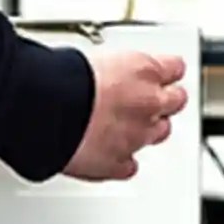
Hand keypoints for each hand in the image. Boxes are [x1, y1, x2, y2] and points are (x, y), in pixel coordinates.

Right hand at [63, 52, 187, 181]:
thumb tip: (103, 69)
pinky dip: (121, 161)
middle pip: (175, 102)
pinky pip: (129, 166)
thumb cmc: (63, 79)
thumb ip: (112, 68)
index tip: (165, 72)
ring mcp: (136, 136)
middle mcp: (148, 104)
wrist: (48, 111)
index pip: (174, 68)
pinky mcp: (118, 164)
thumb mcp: (92, 58)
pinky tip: (110, 154)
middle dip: (165, 101)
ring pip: (158, 134)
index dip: (168, 71)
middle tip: (151, 99)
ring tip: (126, 125)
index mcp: (143, 70)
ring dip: (146, 129)